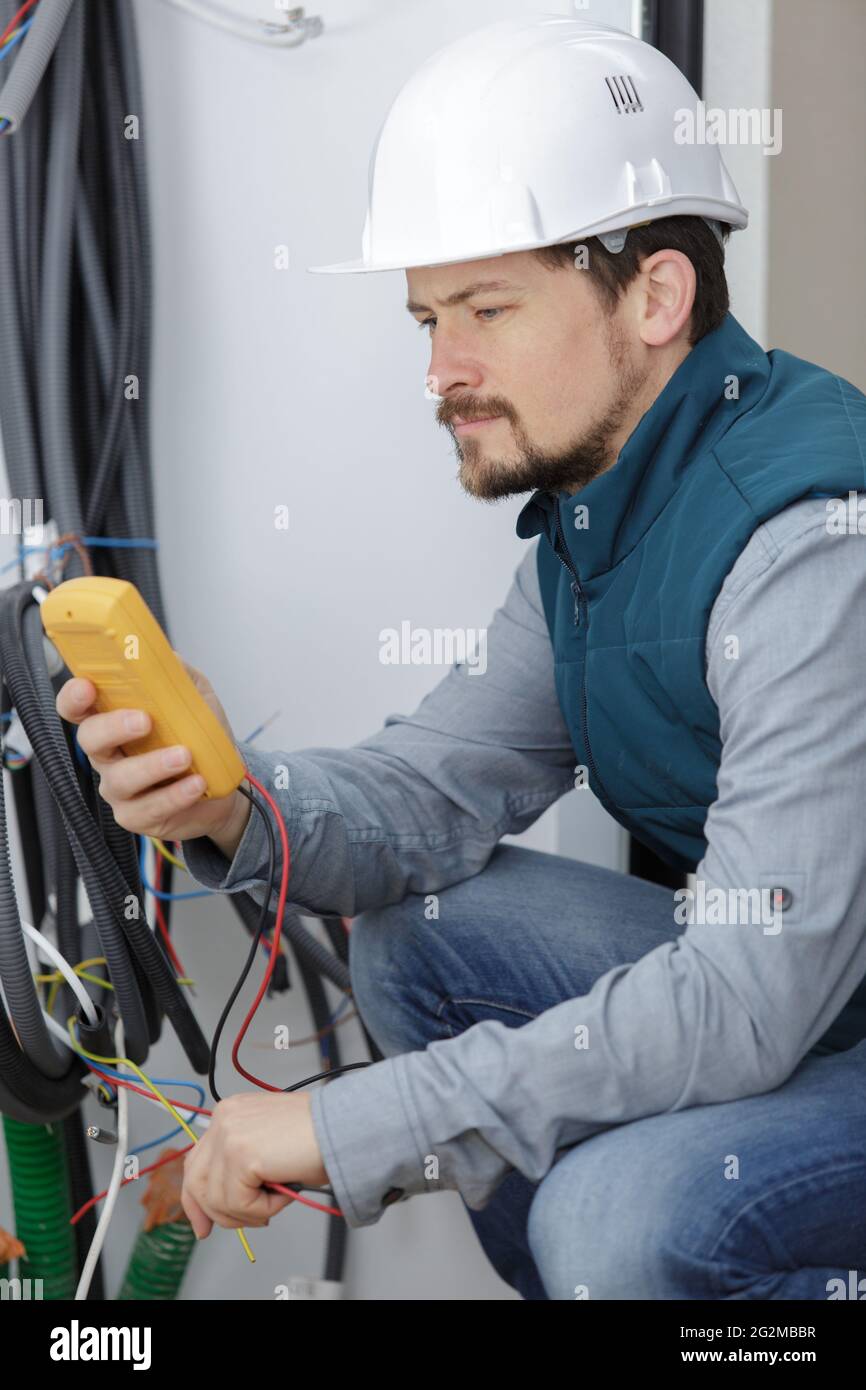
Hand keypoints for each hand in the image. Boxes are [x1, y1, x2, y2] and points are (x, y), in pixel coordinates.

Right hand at [54, 656, 250, 848]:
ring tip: (185, 755)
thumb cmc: (200, 739)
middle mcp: (108, 754)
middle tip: (144, 720)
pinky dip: (174, 795)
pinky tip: (196, 783)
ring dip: (153, 765)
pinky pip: (148, 808)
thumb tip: (159, 653)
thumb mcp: (193, 697)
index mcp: (113, 720)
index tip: (87, 686)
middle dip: (114, 727)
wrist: (224, 786)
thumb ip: (175, 674)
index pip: (77, 707)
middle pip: (89, 739)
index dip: (74, 697)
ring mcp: (119, 788)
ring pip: (120, 778)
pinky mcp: (137, 816)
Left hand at [181, 1092, 328, 1236]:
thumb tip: (222, 1202)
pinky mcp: (241, 1155)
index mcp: (230, 1113)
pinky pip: (239, 1204)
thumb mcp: (267, 1145)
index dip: (196, 1198)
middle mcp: (224, 1119)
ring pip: (218, 1200)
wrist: (342, 1126)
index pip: (196, 1161)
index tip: (203, 1223)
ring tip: (277, 1199)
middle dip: (211, 1213)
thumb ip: (241, 1162)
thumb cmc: (317, 1136)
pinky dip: (263, 1209)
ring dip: (250, 1212)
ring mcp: (229, 1136)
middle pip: (197, 1181)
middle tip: (225, 1229)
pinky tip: (284, 1194)